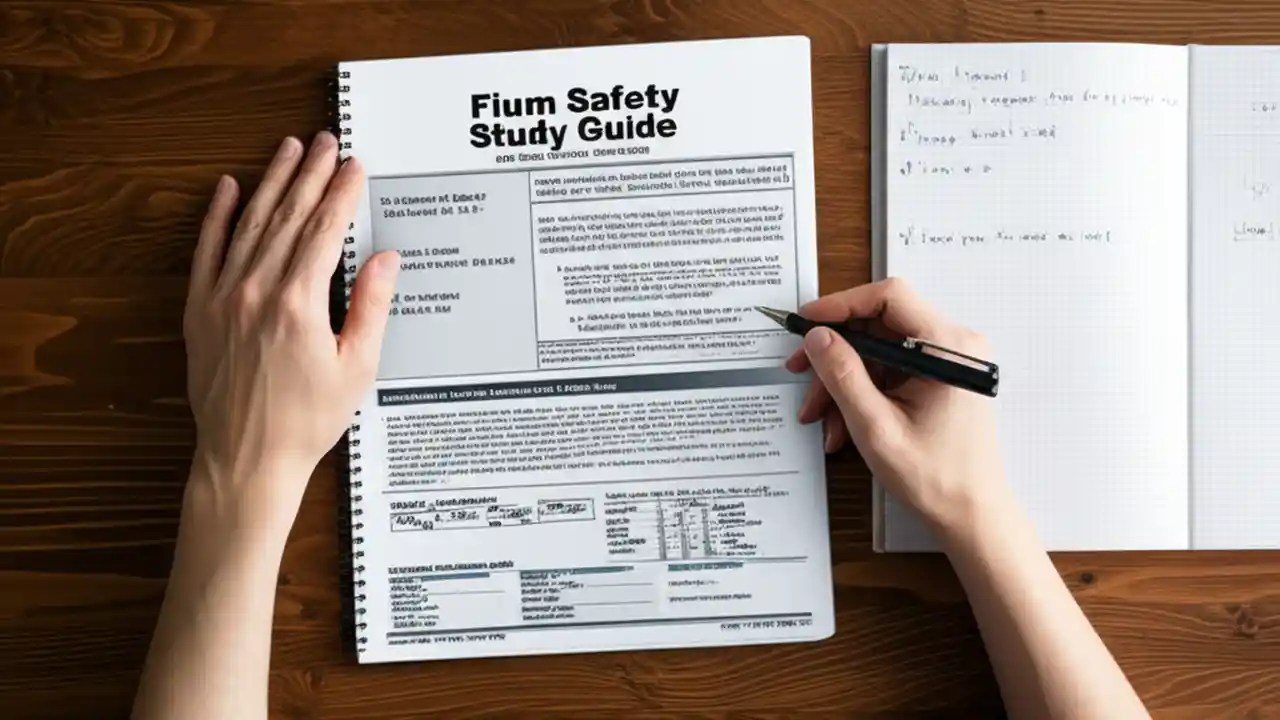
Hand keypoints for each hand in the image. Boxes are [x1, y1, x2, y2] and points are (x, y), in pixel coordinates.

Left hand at [182, 133, 398, 540]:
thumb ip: (371, 308)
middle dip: (311, 175)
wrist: (248, 459)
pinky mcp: (200, 312)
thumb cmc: (306, 421)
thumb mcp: (357, 368)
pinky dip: (216, 217)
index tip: (355, 168)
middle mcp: (256, 292)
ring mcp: (223, 299)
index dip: (343, 194)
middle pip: (288, 217)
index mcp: (299, 305)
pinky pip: (206, 251)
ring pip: (249, 224)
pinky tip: (227, 188)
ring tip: (288, 150)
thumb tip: (384, 260)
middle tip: (326, 143)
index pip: (324, 232)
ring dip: (271, 183)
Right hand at [786, 278, 1004, 534]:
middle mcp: (953, 345)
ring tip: (819, 417)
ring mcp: (946, 361)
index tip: (806, 322)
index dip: (841, 304)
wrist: (970, 513)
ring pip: (877, 351)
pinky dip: (860, 393)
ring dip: (843, 381)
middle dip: (835, 354)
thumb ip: (844, 375)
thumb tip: (817, 337)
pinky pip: (889, 371)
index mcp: (949, 347)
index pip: (889, 298)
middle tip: (799, 373)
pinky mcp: (937, 377)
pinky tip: (842, 424)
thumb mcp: (876, 426)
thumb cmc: (936, 477)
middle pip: (878, 326)